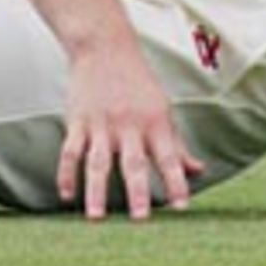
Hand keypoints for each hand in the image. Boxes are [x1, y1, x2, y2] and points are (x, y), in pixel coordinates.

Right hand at [56, 44, 204, 220]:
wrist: (105, 46)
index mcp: (154, 122)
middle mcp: (129, 124)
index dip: (176, 181)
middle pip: (133, 162)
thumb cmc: (139, 83)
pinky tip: (67, 196)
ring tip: (96, 218)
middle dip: (138, 191)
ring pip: (97, 161)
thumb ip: (178, 145)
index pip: (169, 157)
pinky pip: (70, 150)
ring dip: (96, 190)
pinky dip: (66, 173)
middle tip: (140, 220)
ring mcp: (101, 123)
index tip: (182, 207)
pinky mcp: (78, 120)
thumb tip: (199, 171)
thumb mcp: (163, 109)